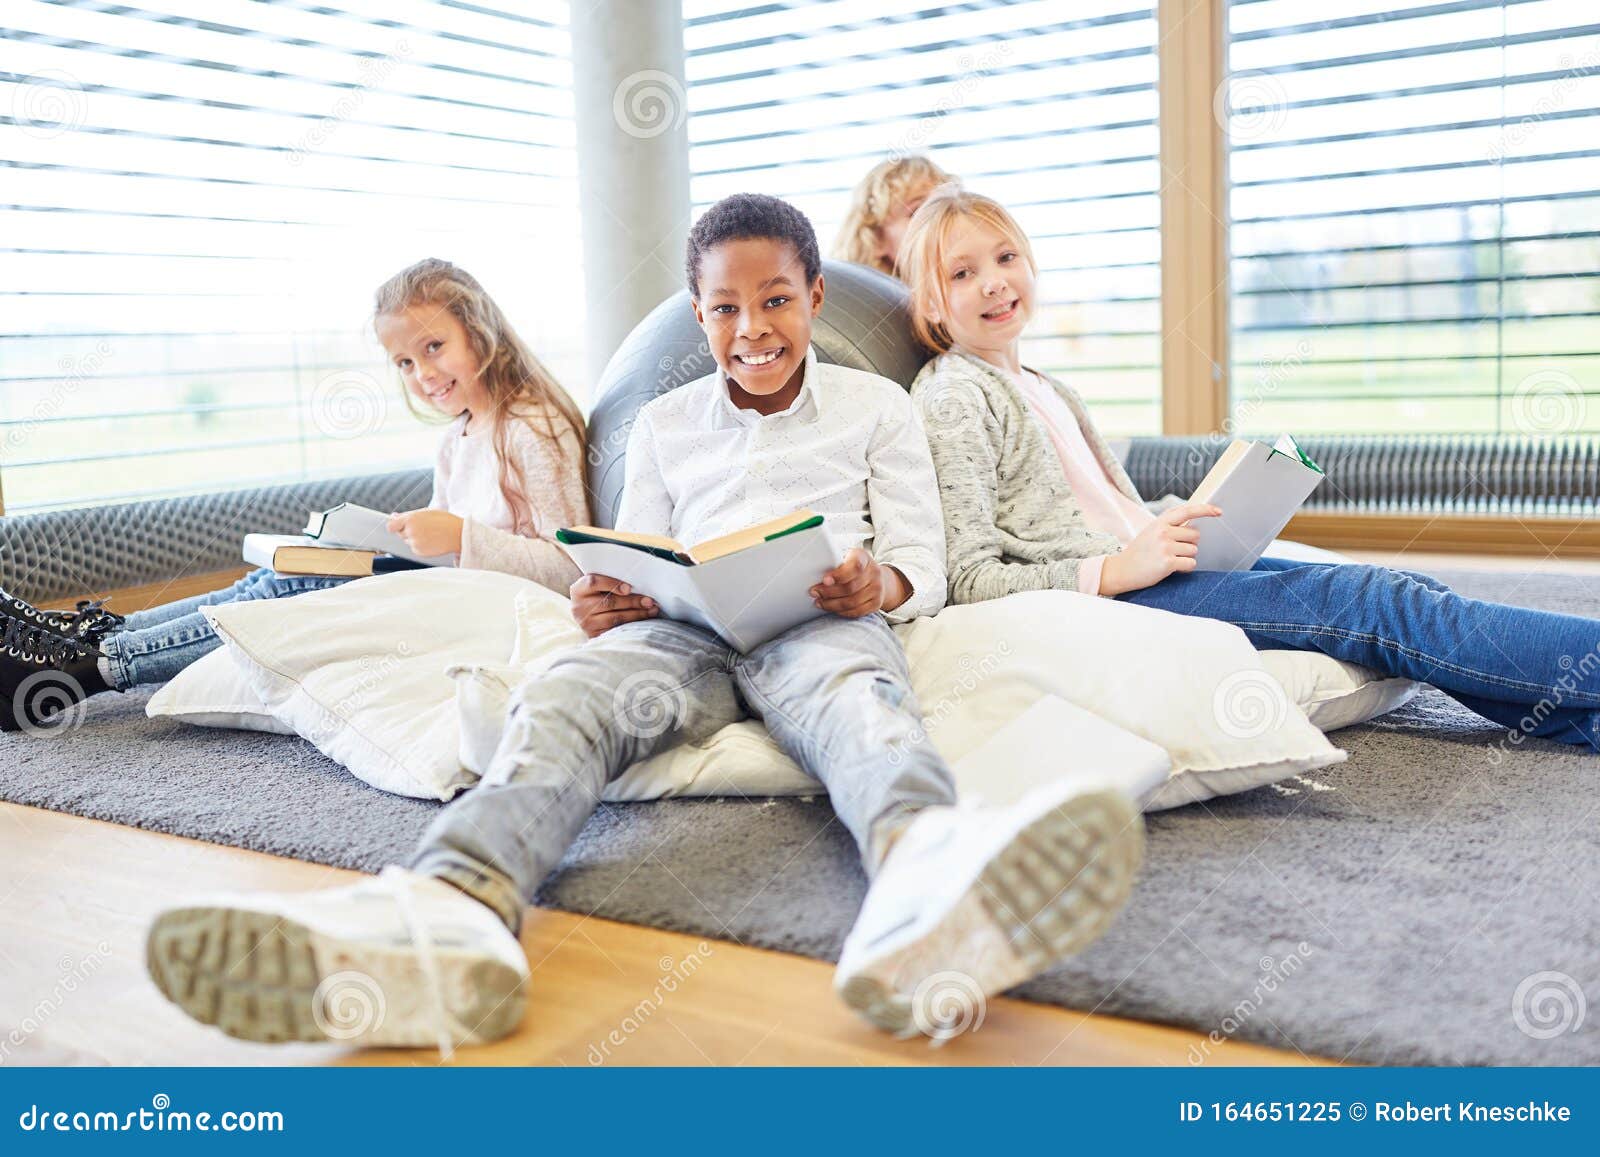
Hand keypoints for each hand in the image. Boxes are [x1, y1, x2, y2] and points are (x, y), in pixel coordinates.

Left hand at [386, 509, 463, 556]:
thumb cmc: (445, 521)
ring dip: (414, 538)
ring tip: (429, 534)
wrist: (458, 534)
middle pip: (400, 533)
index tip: (398, 525)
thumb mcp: (426, 512)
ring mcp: (414, 543)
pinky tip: (431, 541)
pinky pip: (414, 548)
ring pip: (407, 541)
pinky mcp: (419, 552)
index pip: (391, 526)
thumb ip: (407, 515)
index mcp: (411, 519)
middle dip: (407, 530)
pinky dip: (420, 545)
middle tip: (423, 527)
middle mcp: (410, 531)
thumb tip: (393, 516)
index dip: (394, 525)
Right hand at [569, 573, 656, 637]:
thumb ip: (611, 581)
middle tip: (649, 601)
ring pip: (615, 618)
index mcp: (579, 590)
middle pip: (609, 603)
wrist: (586, 614)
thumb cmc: (597, 594)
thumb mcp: (598, 585)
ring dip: (637, 614)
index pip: (593, 583)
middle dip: (632, 601)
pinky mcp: (594, 635)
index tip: (629, 588)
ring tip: (652, 610)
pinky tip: (644, 621)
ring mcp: (586, 623)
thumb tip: (637, 585)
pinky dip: (632, 625)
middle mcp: (579, 607)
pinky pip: (616, 631)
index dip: (612, 584)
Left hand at [809, 548, 902, 617]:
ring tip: (819, 602)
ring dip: (832, 604)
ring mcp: (877, 589)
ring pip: (852, 602)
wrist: (877, 577)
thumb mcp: (846, 557)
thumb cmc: (853, 566)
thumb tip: (813, 571)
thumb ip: (834, 562)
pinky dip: (841, 612)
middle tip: (814, 592)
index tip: (824, 580)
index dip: (839, 575)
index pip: (855, 566)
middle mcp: (874, 573)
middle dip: (828, 592)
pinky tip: (832, 608)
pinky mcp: (876, 604)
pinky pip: (856, 611)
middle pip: (850, 587)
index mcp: (863, 557)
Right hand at [1099, 502, 1221, 595]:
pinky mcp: (1168, 563)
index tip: (1218, 512)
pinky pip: (1190, 564)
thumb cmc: (1140, 552)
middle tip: (1173, 550)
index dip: (1205, 510)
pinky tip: (1171, 569)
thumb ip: (1169, 525)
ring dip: (1186, 557)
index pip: (1187, 510)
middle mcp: (1163, 532)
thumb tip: (1195, 526)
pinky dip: (1184, 568)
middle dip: (1189, 544)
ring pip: (1194, 550)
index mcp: (1160, 522)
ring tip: (1168, 560)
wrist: (1121, 570)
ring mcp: (1165, 547)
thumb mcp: (1151, 531)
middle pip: (1195, 535)